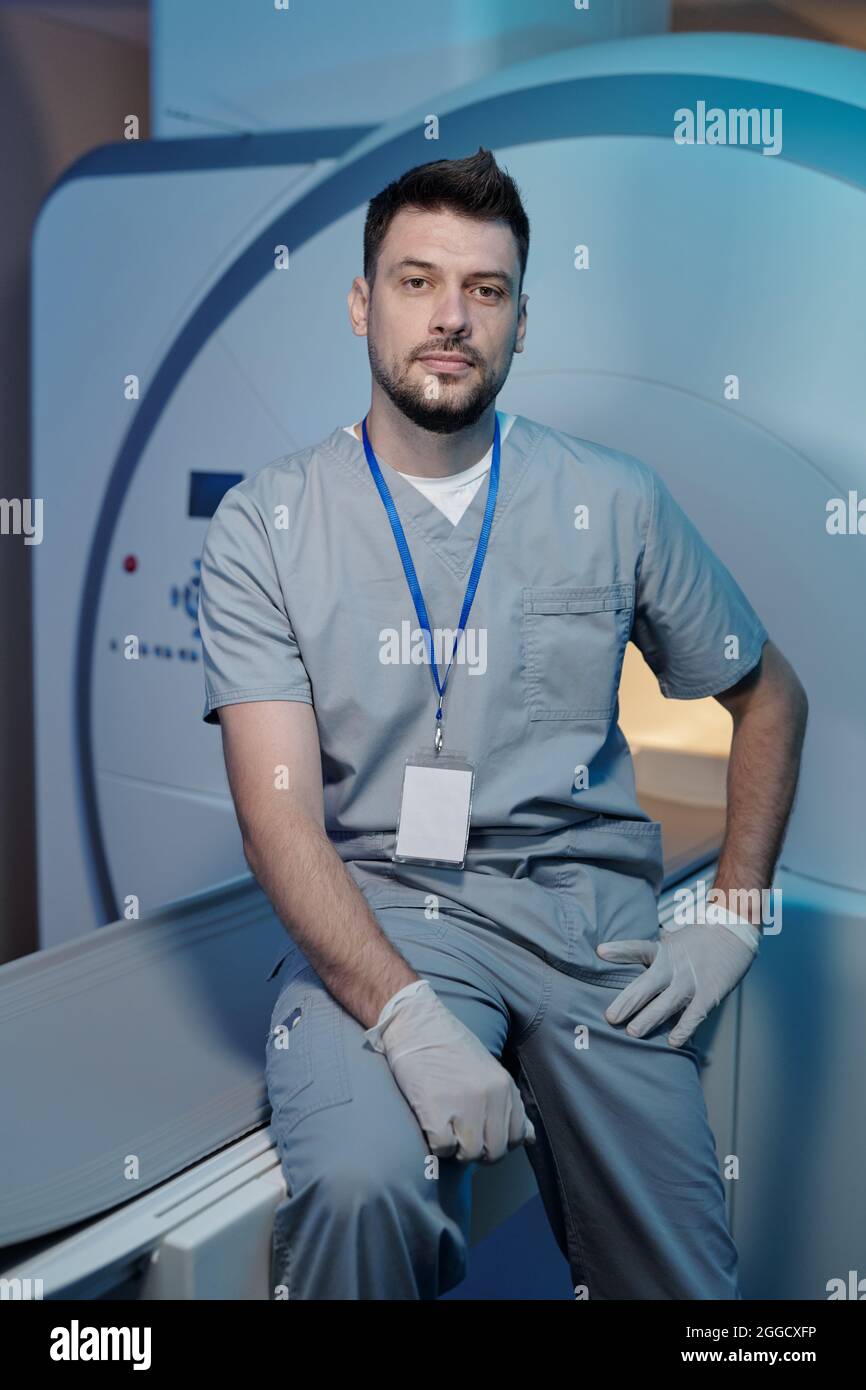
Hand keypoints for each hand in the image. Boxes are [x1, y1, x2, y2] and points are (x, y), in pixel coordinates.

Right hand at [363, 980, 535, 1161]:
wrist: (416, 1023)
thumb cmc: (449, 1048)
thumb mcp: (488, 1072)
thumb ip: (509, 1104)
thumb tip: (529, 1138)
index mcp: (505, 1086)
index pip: (517, 1137)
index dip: (497, 1141)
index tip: (480, 1131)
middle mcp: (491, 1095)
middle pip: (495, 1151)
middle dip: (477, 1150)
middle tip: (460, 1134)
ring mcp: (464, 1103)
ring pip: (471, 1153)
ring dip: (456, 1149)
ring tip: (445, 1128)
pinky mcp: (436, 1109)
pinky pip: (443, 1149)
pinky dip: (436, 1144)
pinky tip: (431, 1123)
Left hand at [596, 919, 759, 1046]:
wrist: (734, 932)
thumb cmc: (699, 940)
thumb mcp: (672, 940)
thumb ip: (653, 953)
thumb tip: (620, 957)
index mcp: (663, 951)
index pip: (638, 948)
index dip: (620, 950)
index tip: (601, 952)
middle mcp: (674, 966)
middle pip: (646, 984)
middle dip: (628, 1002)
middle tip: (611, 1017)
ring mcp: (691, 981)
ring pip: (666, 1003)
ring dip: (649, 1018)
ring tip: (632, 1032)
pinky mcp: (710, 993)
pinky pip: (694, 1015)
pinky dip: (684, 1028)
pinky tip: (672, 1042)